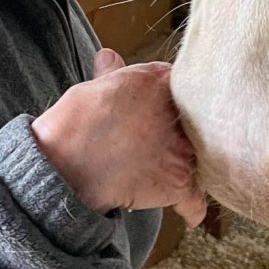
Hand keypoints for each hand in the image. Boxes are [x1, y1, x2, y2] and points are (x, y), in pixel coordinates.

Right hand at [31, 49, 207, 225]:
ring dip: (193, 166)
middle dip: (187, 132)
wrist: (66, 165)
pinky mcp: (179, 181)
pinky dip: (192, 208)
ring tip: (183, 173)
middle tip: (171, 143)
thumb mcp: (94, 88)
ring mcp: (183, 149)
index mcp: (160, 82)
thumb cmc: (75, 125)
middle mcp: (179, 113)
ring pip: (203, 158)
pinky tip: (190, 211)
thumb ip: (112, 74)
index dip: (172, 103)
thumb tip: (109, 56)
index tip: (163, 114)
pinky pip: (196, 199)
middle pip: (199, 121)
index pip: (182, 88)